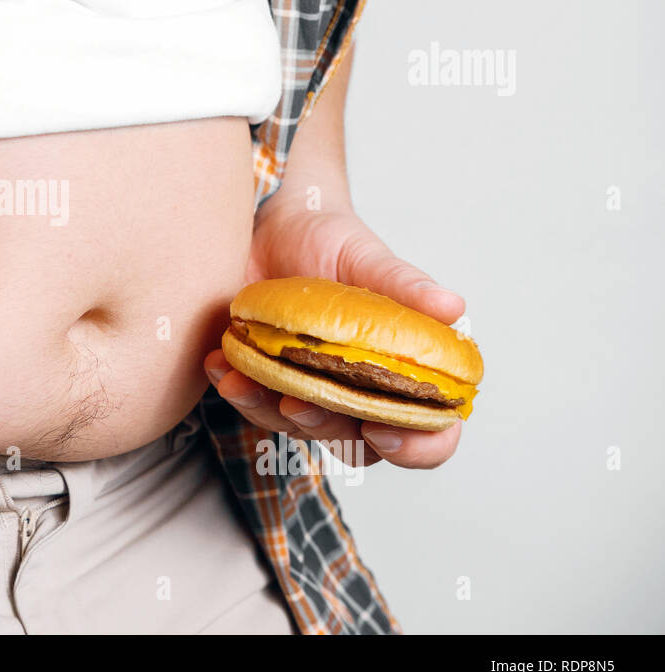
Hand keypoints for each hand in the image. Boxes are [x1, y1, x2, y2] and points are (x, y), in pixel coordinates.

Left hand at [204, 200, 465, 468]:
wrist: (271, 225)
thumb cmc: (331, 242)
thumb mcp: (366, 258)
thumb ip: (404, 286)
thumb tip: (454, 307)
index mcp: (404, 371)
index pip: (430, 430)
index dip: (417, 446)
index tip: (385, 431)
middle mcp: (360, 392)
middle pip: (355, 443)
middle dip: (325, 427)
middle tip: (299, 403)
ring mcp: (310, 392)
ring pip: (296, 428)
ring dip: (266, 411)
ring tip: (242, 381)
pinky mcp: (265, 383)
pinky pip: (251, 402)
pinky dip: (234, 388)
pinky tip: (217, 363)